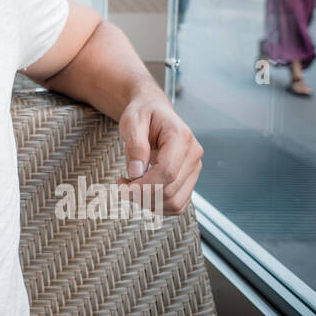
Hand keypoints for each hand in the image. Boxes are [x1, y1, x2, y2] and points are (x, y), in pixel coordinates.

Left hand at [115, 94, 203, 215]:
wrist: (153, 111)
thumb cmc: (143, 114)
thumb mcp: (132, 122)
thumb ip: (135, 146)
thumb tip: (136, 172)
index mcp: (181, 137)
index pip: (167, 172)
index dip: (144, 186)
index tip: (123, 186)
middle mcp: (193, 154)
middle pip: (171, 191)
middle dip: (142, 195)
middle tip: (121, 185)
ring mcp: (193, 168)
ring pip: (175, 203)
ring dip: (149, 202)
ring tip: (129, 187)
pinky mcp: (189, 179)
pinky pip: (176, 204)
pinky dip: (157, 204)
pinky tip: (141, 191)